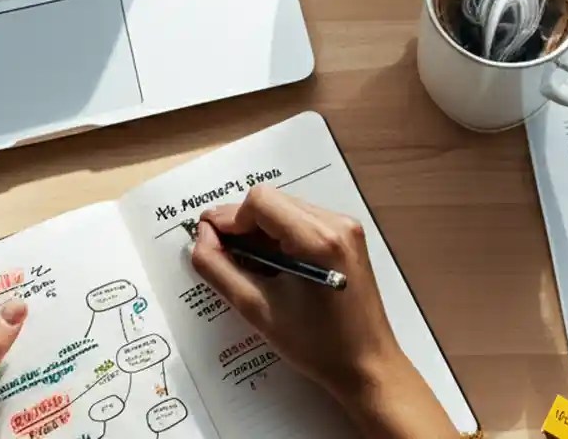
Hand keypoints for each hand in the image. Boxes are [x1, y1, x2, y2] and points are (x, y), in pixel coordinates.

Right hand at [190, 187, 454, 438]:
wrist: (367, 365)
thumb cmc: (316, 345)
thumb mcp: (256, 309)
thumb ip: (218, 268)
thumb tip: (200, 237)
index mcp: (318, 239)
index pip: (259, 201)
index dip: (229, 219)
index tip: (214, 245)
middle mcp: (337, 223)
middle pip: (272, 201)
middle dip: (243, 225)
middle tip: (226, 257)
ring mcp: (347, 228)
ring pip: (285, 208)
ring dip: (261, 231)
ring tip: (252, 267)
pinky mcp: (349, 237)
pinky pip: (302, 220)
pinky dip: (280, 236)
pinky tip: (276, 266)